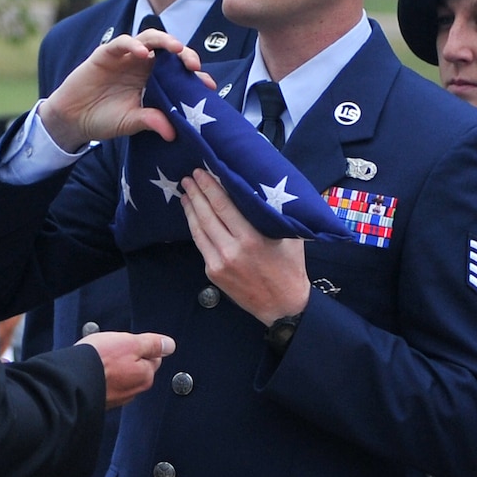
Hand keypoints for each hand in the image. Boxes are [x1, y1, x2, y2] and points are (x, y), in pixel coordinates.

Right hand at [40, 30, 215, 151]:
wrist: (74, 119)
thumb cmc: (105, 118)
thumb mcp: (131, 122)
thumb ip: (152, 121)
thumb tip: (173, 133)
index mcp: (155, 79)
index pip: (180, 72)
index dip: (196, 76)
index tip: (209, 86)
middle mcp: (144, 64)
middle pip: (170, 51)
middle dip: (186, 54)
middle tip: (194, 66)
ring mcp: (126, 56)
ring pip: (150, 39)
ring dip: (165, 41)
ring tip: (176, 49)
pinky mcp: (106, 53)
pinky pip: (122, 43)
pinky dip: (133, 45)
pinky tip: (142, 54)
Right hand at [81, 331, 175, 408]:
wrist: (70, 382)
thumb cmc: (99, 361)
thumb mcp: (130, 343)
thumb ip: (152, 344)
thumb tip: (169, 345)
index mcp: (145, 376)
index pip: (152, 357)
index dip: (139, 346)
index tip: (126, 343)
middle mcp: (133, 390)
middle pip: (136, 367)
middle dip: (126, 358)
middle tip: (110, 350)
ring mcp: (117, 398)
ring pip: (120, 376)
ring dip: (111, 367)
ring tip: (97, 359)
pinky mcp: (101, 401)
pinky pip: (105, 384)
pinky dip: (100, 376)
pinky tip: (90, 370)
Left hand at [179, 169, 309, 325]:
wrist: (283, 305)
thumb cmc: (290, 268)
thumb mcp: (289, 236)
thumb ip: (273, 214)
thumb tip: (263, 188)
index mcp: (252, 238)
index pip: (224, 205)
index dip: (210, 187)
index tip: (202, 171)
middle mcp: (232, 250)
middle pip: (207, 214)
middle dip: (197, 193)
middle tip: (189, 176)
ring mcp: (219, 262)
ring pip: (199, 229)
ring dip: (191, 208)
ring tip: (186, 192)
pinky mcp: (213, 272)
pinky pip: (200, 243)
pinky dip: (194, 226)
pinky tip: (192, 215)